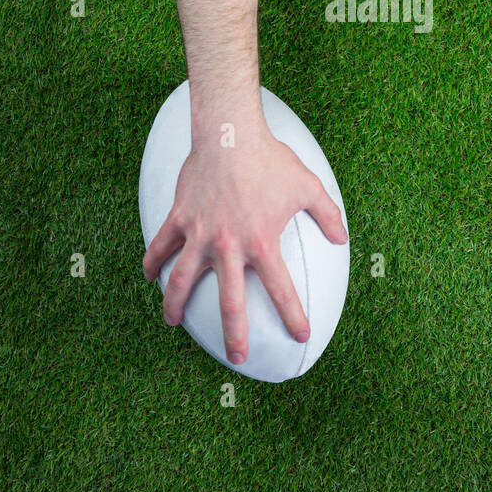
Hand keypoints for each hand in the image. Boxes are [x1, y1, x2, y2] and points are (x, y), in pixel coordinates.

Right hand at [142, 130, 347, 364]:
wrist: (230, 134)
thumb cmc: (271, 159)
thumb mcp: (308, 186)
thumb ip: (327, 215)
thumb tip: (342, 239)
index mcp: (262, 243)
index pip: (281, 290)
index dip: (292, 316)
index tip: (300, 336)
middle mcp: (229, 246)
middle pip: (230, 302)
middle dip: (234, 335)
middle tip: (236, 358)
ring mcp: (200, 234)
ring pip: (182, 280)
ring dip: (175, 305)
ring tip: (172, 322)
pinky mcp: (180, 219)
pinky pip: (160, 246)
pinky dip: (152, 262)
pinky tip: (149, 277)